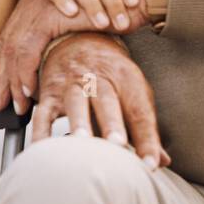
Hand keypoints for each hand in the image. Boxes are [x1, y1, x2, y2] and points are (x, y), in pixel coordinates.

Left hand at [0, 0, 149, 114]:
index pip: (13, 39)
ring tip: (18, 105)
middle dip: (4, 78)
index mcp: (37, 3)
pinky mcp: (49, 15)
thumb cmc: (113, 15)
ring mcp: (38, 6)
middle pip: (8, 44)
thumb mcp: (80, 28)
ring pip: (14, 49)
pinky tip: (32, 91)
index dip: (6, 67)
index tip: (4, 91)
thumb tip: (53, 72)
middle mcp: (32, 2)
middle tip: (1, 104)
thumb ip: (62, 42)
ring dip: (14, 81)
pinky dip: (27, 73)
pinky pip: (28, 49)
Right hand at [31, 32, 169, 169]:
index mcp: (127, 79)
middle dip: (112, 123)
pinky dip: (41, 131)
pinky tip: (42, 150)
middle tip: (117, 144)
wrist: (79, 40)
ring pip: (76, 102)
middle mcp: (100, 78)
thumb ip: (145, 129)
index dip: (147, 138)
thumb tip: (162, 161)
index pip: (140, 111)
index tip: (150, 164)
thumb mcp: (133, 92)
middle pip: (107, 101)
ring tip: (82, 141)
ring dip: (79, 122)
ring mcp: (72, 84)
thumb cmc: (112, 75)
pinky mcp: (50, 92)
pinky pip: (44, 112)